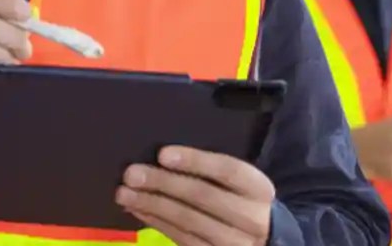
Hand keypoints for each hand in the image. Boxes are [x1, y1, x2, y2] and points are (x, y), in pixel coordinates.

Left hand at [115, 146, 273, 245]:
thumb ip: (213, 170)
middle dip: (163, 183)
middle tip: (132, 173)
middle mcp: (250, 218)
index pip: (227, 170)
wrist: (266, 242)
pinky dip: (155, 223)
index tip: (163, 154)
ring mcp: (233, 243)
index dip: (194, 161)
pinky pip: (180, 238)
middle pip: (202, 196)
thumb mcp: (242, 183)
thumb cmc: (244, 200)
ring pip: (187, 221)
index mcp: (258, 188)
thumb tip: (164, 156)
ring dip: (151, 206)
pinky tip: (137, 210)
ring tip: (125, 193)